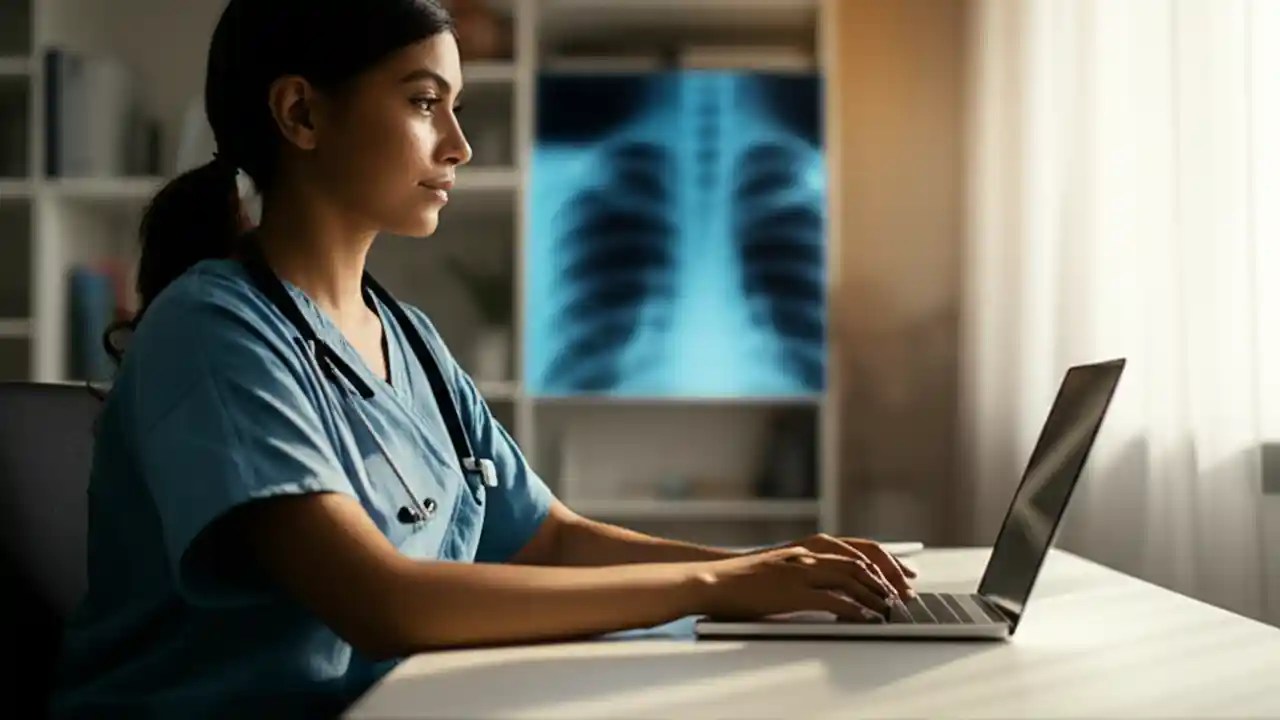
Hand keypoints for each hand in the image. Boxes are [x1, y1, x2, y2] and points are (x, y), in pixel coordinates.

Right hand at [690, 547, 894, 622]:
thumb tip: (830, 582)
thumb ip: (806, 568)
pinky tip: (866, 617)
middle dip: (887, 579)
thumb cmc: (744, 578)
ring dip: (875, 594)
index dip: (885, 561)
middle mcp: (807, 554)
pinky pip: (833, 600)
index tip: (903, 574)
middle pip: (860, 562)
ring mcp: (800, 571)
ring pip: (851, 579)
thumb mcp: (781, 565)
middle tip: (904, 595)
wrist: (715, 580)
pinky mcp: (792, 592)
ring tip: (890, 608)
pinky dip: (855, 609)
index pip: (857, 548)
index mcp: (807, 546)